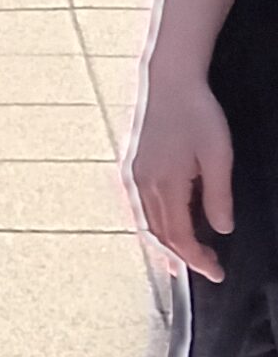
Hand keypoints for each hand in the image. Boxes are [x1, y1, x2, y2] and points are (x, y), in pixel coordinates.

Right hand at [130, 57, 235, 282]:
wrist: (168, 84)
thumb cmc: (196, 114)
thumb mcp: (218, 156)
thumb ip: (218, 196)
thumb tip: (222, 228)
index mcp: (164, 184)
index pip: (178, 236)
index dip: (197, 258)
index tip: (216, 272)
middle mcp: (142, 186)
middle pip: (159, 235)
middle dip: (183, 257)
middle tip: (207, 270)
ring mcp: (134, 179)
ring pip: (146, 225)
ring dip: (165, 247)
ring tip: (180, 263)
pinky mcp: (133, 171)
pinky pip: (140, 210)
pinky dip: (152, 229)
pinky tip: (162, 233)